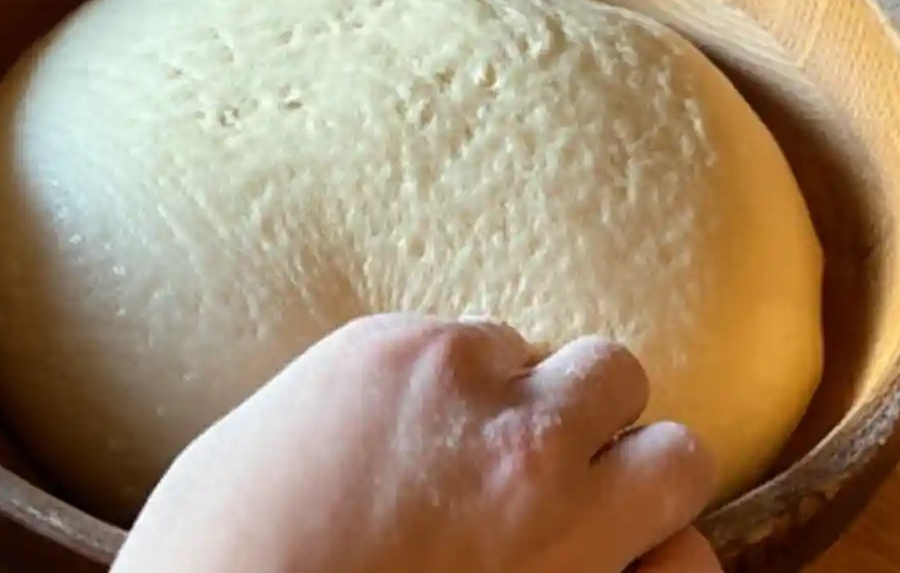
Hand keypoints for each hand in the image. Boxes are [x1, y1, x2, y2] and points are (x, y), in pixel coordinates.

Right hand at [114, 314, 721, 572]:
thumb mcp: (261, 438)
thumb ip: (359, 408)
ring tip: (593, 520)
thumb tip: (400, 427)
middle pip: (608, 376)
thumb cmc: (210, 552)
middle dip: (581, 417)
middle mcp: (503, 423)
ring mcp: (559, 516)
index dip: (484, 402)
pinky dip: (660, 568)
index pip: (503, 349)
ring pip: (674, 456)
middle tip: (538, 469)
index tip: (458, 443)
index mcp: (413, 363)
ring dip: (637, 482)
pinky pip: (689, 565)